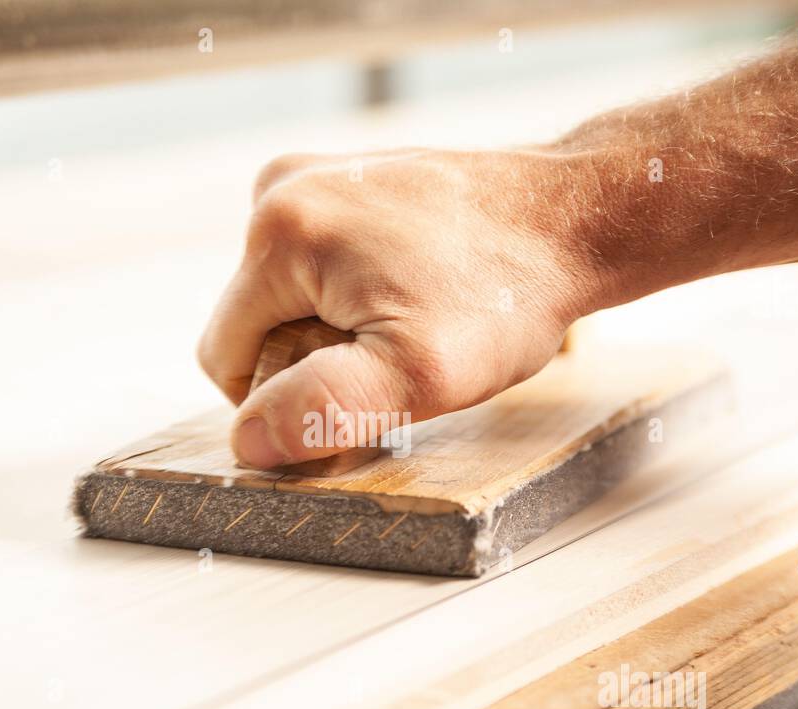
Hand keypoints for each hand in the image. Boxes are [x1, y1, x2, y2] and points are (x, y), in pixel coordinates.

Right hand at [196, 148, 612, 468]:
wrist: (573, 220)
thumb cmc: (504, 297)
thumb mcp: (419, 374)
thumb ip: (324, 410)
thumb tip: (246, 442)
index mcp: (278, 233)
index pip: (225, 359)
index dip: (284, 399)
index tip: (364, 392)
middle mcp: (279, 189)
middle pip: (255, 325)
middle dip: (313, 359)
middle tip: (399, 357)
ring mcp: (313, 177)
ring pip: (286, 299)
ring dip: (335, 330)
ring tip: (414, 319)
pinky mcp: (342, 180)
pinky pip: (316, 267)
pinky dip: (352, 295)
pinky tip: (413, 292)